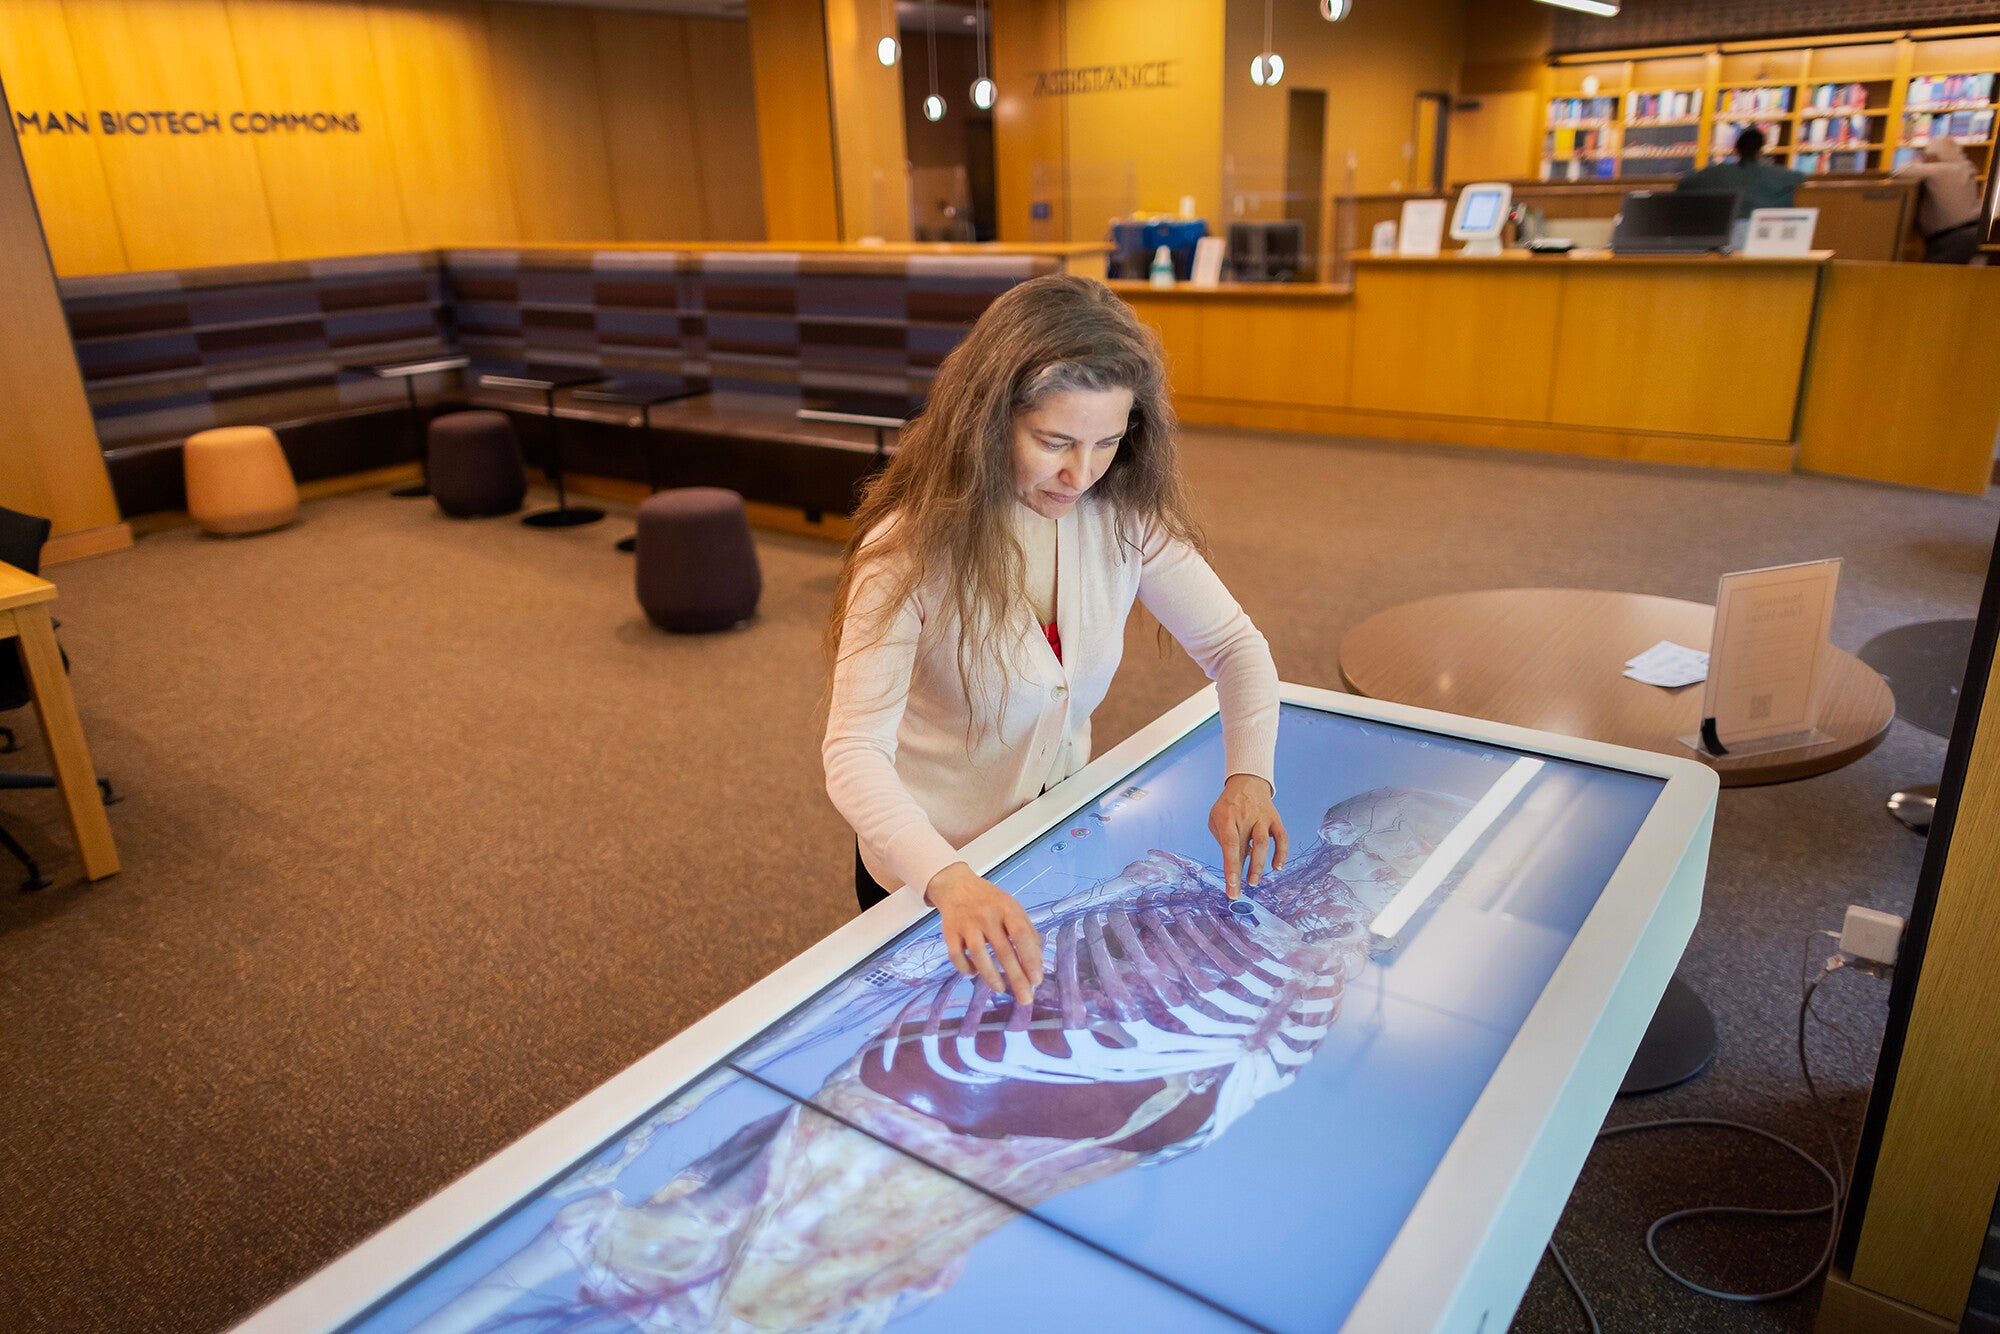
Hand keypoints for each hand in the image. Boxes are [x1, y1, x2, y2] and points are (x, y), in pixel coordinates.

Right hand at [925, 863, 1043, 1004]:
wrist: (956, 886)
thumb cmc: (991, 901)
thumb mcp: (1013, 909)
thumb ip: (1027, 933)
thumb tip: (1038, 964)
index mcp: (1007, 908)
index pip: (1022, 935)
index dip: (1030, 959)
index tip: (1037, 981)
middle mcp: (986, 915)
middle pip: (1003, 951)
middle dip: (1016, 978)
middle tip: (1026, 999)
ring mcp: (966, 924)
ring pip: (978, 955)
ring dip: (991, 976)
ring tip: (1001, 989)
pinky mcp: (949, 932)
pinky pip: (956, 956)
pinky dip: (966, 969)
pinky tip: (974, 973)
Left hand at [1209, 773, 1287, 898]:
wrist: (1248, 783)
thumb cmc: (1229, 807)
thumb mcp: (1216, 819)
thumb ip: (1222, 840)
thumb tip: (1235, 862)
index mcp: (1227, 817)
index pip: (1229, 844)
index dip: (1230, 867)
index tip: (1231, 886)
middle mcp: (1246, 817)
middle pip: (1245, 847)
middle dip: (1242, 872)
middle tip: (1238, 892)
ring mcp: (1262, 818)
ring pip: (1263, 843)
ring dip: (1259, 865)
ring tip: (1253, 882)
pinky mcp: (1275, 820)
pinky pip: (1282, 838)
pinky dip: (1281, 853)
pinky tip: (1277, 867)